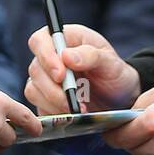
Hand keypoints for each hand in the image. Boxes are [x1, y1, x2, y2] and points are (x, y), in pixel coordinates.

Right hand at [25, 23, 140, 114]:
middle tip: (72, 103)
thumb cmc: (115, 73)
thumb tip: (65, 56)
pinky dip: (53, 113)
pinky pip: (38, 106)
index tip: (61, 75)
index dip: (46, 57)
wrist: (120, 98)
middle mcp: (51, 57)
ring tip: (78, 110)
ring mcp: (45, 78)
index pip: (40, 40)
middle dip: (53, 89)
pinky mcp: (44, 98)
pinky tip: (71, 116)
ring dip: (54, 103)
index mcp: (65, 38)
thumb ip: (91, 55)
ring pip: (33, 89)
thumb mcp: (111, 62)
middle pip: (35, 69)